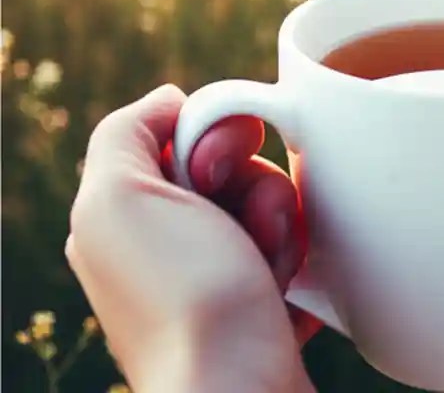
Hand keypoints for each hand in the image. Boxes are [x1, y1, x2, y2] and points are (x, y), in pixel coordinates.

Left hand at [66, 85, 316, 392]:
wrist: (241, 387)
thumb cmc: (187, 299)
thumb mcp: (118, 196)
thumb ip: (125, 130)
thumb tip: (169, 101)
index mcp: (122, 217)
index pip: (180, 136)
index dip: (212, 137)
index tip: (215, 171)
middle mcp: (162, 247)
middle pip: (234, 170)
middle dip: (259, 187)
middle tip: (252, 229)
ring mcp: (213, 278)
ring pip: (272, 209)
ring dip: (286, 230)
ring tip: (273, 273)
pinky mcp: (259, 307)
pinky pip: (298, 256)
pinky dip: (303, 267)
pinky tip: (286, 296)